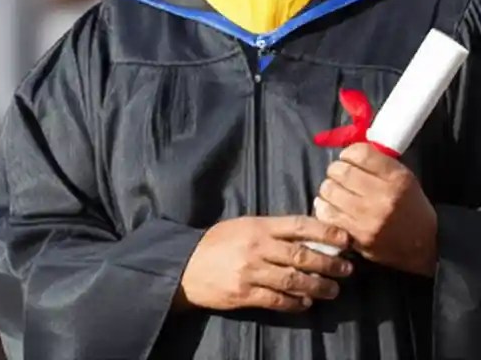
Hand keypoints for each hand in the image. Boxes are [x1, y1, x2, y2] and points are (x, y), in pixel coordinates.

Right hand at [176, 216, 352, 312]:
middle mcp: (257, 248)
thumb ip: (271, 230)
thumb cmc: (216, 244)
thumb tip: (308, 237)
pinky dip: (295, 303)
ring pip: (295, 281)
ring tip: (332, 290)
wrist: (184, 266)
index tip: (345, 239)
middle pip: (303, 256)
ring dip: (318, 286)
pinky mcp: (244, 294)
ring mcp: (251, 272)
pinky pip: (278, 301)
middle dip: (330, 264)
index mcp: (258, 227)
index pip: (299, 226)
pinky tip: (305, 303)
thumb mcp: (242, 227)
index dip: (326, 232)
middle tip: (347, 269)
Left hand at [315, 143, 437, 276]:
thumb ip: (378, 163)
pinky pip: (325, 213)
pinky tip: (333, 209)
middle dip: (336, 171)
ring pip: (328, 190)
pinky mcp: (356, 235)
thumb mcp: (405, 180)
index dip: (349, 154)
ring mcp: (368, 218)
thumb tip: (347, 151)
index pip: (359, 153)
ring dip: (329, 190)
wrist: (423, 247)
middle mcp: (383, 197)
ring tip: (338, 194)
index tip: (348, 159)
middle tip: (341, 177)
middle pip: (339, 171)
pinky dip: (325, 209)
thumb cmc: (411, 209)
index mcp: (398, 178)